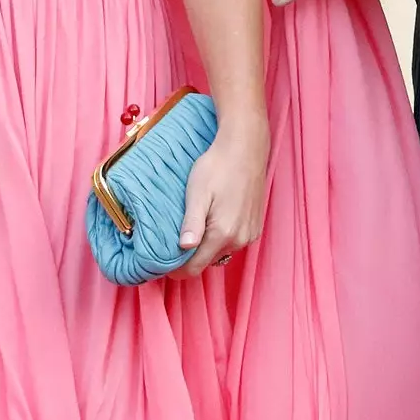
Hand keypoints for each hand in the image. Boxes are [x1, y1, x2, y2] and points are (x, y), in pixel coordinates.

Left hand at [177, 127, 267, 276]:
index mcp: (223, 234)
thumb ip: (192, 223)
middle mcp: (239, 240)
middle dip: (191, 257)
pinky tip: (213, 221)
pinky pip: (234, 242)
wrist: (245, 148)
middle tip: (175, 241)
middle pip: (208, 261)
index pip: (195, 268)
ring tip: (193, 229)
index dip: (177, 270)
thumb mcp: (197, 193)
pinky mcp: (255, 226)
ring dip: (207, 247)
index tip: (163, 263)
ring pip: (222, 252)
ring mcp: (250, 234)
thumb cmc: (218, 167)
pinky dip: (221, 238)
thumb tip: (184, 248)